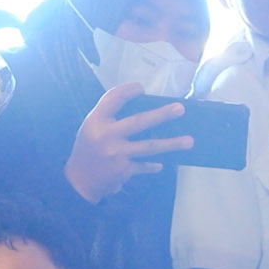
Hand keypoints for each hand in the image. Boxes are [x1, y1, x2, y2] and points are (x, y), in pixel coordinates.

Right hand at [64, 83, 193, 204]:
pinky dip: (153, 165)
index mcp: (96, 120)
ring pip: (150, 146)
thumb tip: (141, 107)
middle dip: (162, 115)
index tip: (141, 88)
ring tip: (189, 141)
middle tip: (180, 109)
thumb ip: (109, 118)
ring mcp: (117, 153)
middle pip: (139, 121)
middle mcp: (106, 135)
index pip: (114, 98)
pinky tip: (160, 165)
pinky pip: (145, 165)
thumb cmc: (89, 149)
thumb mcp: (91, 127)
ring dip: (172, 144)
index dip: (128, 91)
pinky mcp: (124, 170)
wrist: (80, 180)